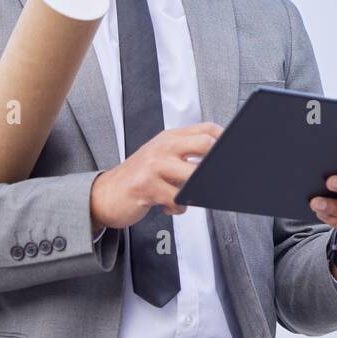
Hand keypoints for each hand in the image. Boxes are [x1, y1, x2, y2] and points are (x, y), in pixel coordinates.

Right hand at [89, 122, 222, 231]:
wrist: (103, 195)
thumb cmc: (138, 178)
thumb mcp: (161, 158)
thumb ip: (185, 155)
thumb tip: (219, 163)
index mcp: (169, 137)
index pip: (206, 129)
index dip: (225, 139)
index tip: (233, 154)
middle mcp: (162, 146)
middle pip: (205, 144)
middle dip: (216, 164)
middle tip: (214, 179)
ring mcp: (154, 165)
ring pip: (193, 175)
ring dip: (195, 191)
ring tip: (184, 196)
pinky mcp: (146, 187)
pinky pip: (177, 200)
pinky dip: (178, 208)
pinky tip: (167, 206)